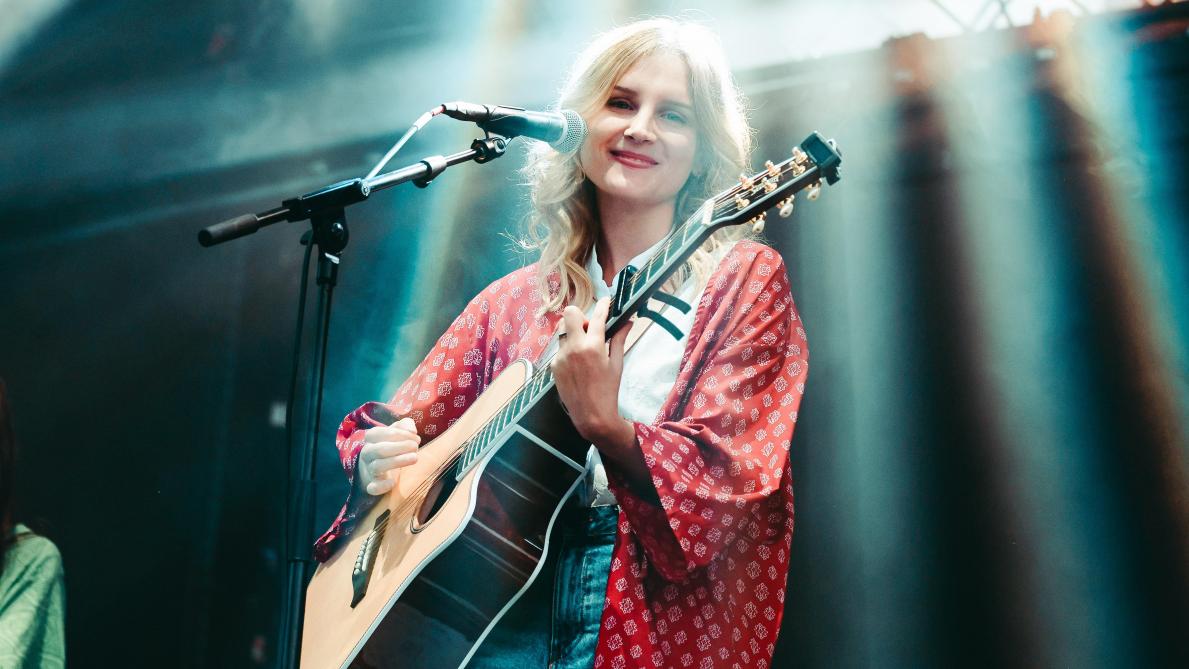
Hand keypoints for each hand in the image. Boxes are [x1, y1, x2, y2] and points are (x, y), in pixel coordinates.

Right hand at [357, 416, 420, 495]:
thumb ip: (405, 425)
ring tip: (415, 457)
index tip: (415, 437)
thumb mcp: (397, 431)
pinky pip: (373, 487)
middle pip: (379, 449)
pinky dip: (381, 486)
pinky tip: (393, 483)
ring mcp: (369, 469)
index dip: (399, 434)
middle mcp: (367, 453)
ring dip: (397, 461)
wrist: (377, 468)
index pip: (380, 433)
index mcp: (371, 438)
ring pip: (378, 466)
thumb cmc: (391, 445)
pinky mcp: (373, 484)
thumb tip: (411, 431)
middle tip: (416, 446)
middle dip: (400, 447)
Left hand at [550, 297, 634, 449]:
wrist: (591, 416)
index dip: (604, 305)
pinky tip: (579, 365)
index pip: (598, 316)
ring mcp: (561, 356)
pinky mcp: (554, 365)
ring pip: (564, 331)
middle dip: (581, 315)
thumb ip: (619, 340)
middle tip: (591, 329)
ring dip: (575, 333)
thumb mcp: (617, 364)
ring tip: (585, 349)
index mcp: (593, 347)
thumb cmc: (608, 390)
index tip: (607, 300)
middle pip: (570, 313)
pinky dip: (569, 350)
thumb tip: (628, 322)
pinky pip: (560, 348)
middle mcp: (574, 347)